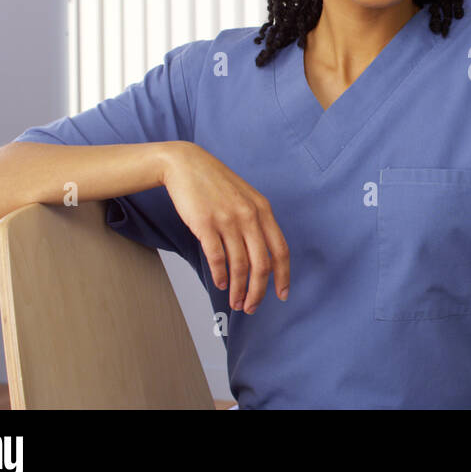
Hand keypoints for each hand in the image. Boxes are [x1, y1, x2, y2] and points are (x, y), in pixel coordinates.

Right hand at [160, 142, 290, 313]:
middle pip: (261, 264)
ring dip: (239, 289)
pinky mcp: (205, 224)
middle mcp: (249, 216)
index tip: (282, 294)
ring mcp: (228, 220)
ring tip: (236, 301)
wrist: (187, 164)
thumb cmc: (216, 184)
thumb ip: (256, 221)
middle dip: (258, 291)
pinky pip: (217, 257)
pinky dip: (220, 275)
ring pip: (239, 265)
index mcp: (263, 210)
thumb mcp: (245, 198)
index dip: (283, 276)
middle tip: (252, 307)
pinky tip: (221, 284)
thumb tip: (262, 254)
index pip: (280, 250)